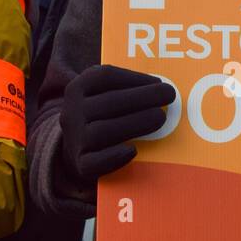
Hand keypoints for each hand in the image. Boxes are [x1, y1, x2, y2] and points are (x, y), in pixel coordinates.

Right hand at [61, 64, 175, 183]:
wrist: (77, 148)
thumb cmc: (102, 116)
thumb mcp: (103, 94)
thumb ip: (126, 89)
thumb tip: (162, 89)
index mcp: (78, 88)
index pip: (104, 77)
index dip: (133, 78)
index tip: (158, 82)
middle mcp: (72, 112)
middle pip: (108, 103)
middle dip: (142, 98)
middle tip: (169, 96)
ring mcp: (74, 139)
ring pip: (102, 131)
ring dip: (135, 123)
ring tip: (160, 118)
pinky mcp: (80, 163)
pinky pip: (94, 162)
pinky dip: (114, 157)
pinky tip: (133, 150)